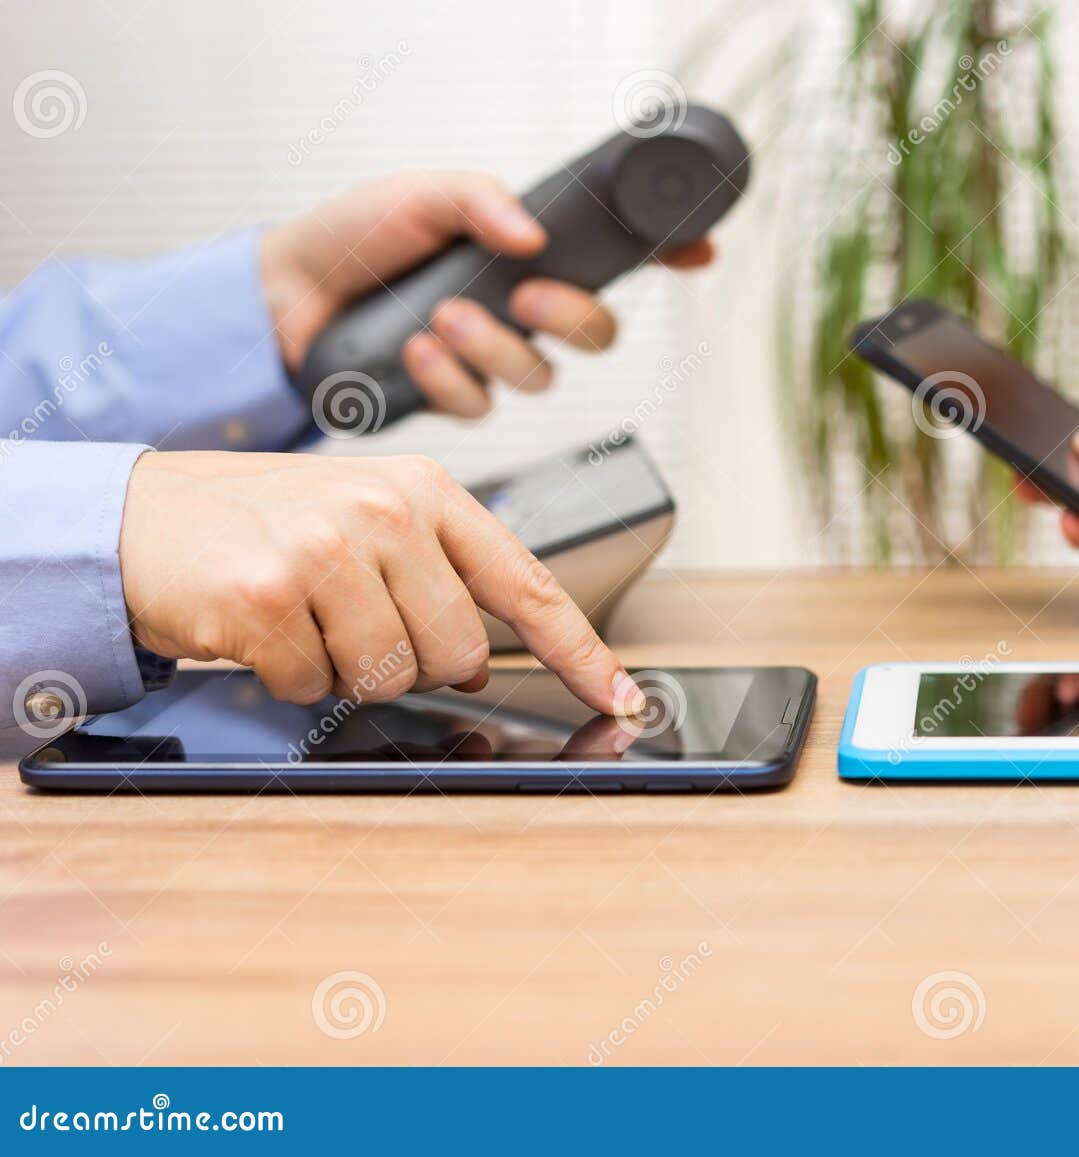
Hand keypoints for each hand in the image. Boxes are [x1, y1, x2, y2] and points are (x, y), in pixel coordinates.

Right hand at [119, 451, 647, 713]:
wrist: (139, 517)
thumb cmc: (264, 525)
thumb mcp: (364, 518)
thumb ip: (437, 571)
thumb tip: (490, 652)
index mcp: (423, 490)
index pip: (526, 582)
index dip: (580, 650)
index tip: (620, 695)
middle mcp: (383, 509)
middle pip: (455, 651)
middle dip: (410, 663)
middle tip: (355, 626)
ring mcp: (325, 548)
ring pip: (388, 676)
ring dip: (343, 671)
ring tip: (305, 619)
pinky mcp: (267, 595)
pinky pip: (311, 686)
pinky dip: (286, 677)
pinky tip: (262, 629)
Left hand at [260, 170, 713, 416]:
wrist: (283, 299)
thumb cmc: (357, 238)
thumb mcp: (420, 196)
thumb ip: (477, 201)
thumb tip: (529, 235)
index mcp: (527, 256)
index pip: (615, 259)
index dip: (668, 257)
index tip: (700, 252)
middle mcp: (520, 312)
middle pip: (596, 335)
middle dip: (573, 319)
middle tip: (528, 295)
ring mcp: (490, 358)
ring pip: (537, 376)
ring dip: (492, 345)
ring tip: (440, 316)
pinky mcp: (453, 398)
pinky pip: (479, 405)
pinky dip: (446, 376)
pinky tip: (411, 349)